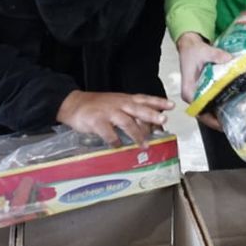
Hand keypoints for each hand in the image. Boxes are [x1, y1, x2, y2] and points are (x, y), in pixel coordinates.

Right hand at [56, 90, 172, 147]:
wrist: (74, 103)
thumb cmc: (98, 105)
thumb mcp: (117, 103)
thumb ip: (131, 111)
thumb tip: (149, 124)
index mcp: (125, 99)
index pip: (144, 99)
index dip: (158, 102)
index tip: (171, 106)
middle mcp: (119, 104)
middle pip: (138, 108)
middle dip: (152, 115)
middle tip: (164, 120)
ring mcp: (108, 112)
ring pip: (126, 122)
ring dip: (137, 134)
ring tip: (144, 144)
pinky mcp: (97, 121)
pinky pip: (108, 133)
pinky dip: (115, 141)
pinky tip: (119, 146)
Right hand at [176, 32, 232, 130]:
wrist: (190, 45)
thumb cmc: (193, 51)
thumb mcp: (204, 51)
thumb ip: (217, 55)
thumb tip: (230, 60)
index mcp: (189, 90)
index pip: (199, 111)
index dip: (211, 120)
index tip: (223, 124)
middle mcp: (192, 95)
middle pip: (205, 114)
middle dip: (218, 120)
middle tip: (235, 123)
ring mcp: (197, 94)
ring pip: (208, 109)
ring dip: (220, 114)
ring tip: (236, 118)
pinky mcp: (202, 90)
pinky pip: (211, 102)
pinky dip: (221, 105)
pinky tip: (232, 106)